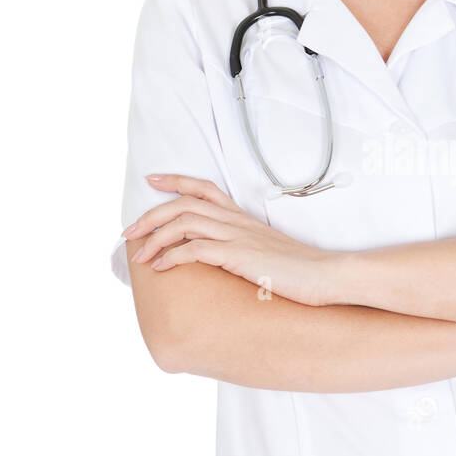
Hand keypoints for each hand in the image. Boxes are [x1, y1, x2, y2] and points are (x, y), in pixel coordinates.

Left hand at [122, 174, 338, 306]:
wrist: (327, 275)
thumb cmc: (303, 270)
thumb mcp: (270, 253)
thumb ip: (247, 250)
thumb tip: (230, 261)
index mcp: (243, 218)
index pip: (205, 188)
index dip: (175, 180)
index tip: (152, 180)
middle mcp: (237, 221)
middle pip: (184, 203)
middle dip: (151, 215)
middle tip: (129, 231)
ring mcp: (237, 236)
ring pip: (183, 222)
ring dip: (155, 238)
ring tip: (139, 255)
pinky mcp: (238, 255)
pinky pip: (194, 250)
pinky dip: (171, 257)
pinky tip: (161, 268)